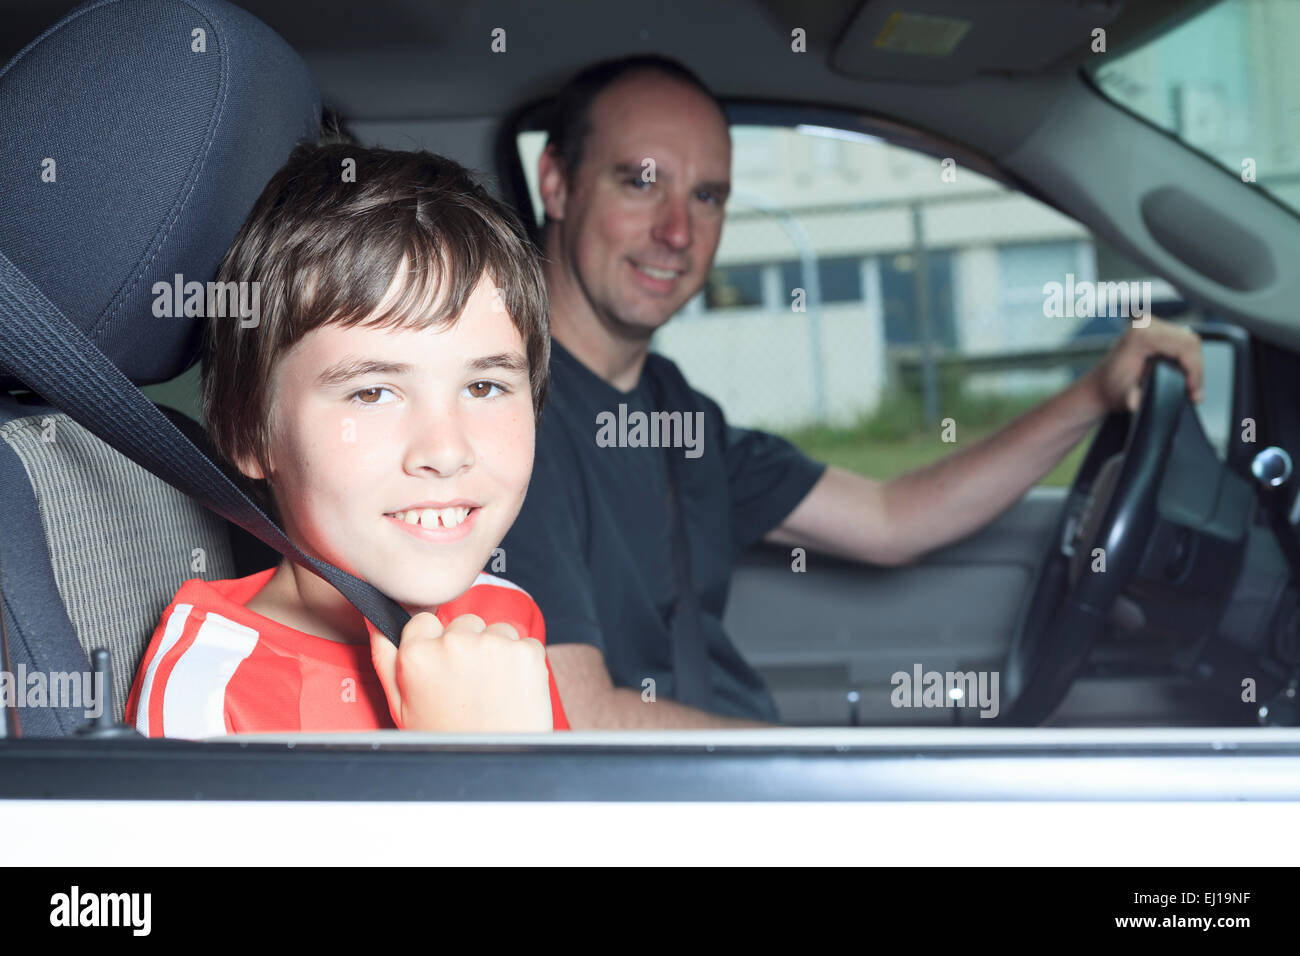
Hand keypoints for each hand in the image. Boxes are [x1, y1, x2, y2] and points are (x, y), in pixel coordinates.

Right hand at [370, 612, 553, 731]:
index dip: (434, 642)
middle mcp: (456, 643)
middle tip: (469, 684)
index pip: (425, 620)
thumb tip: (376, 624)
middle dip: (466, 645)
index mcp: (419, 655)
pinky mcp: (526, 652)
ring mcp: (494, 645)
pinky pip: (524, 642)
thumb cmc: (448, 741)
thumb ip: (386, 658)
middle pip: (463, 623)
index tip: (442, 664)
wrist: (496, 768)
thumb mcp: (401, 707)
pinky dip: (521, 661)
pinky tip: (512, 689)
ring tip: (492, 689)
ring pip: (495, 630)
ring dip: (495, 651)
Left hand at [1082, 318, 1203, 414]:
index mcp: (1141, 335)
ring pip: (1189, 341)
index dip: (1195, 370)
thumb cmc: (1109, 390)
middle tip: (1194, 393)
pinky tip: (1185, 377)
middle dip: (1197, 370)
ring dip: (1194, 365)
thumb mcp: (1121, 397)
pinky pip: (1182, 342)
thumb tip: (1135, 402)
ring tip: (1191, 388)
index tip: (1193, 390)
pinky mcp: (1154, 331)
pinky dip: (1187, 360)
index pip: (1185, 346)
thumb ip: (1130, 399)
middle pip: (1191, 342)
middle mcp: (1146, 325)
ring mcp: (1151, 325)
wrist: (1098, 386)